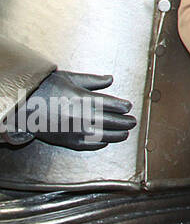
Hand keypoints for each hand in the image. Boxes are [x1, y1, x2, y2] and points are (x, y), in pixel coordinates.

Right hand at [5, 71, 135, 150]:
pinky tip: (105, 142)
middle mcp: (82, 116)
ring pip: (104, 135)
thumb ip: (92, 80)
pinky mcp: (67, 141)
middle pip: (112, 121)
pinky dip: (99, 144)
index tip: (128, 107)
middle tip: (133, 122)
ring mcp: (75, 131)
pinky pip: (88, 145)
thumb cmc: (46, 88)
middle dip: (124, 122)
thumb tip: (110, 79)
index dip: (123, 107)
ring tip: (125, 134)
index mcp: (84, 99)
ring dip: (117, 135)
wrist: (22, 106)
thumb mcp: (69, 79)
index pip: (112, 105)